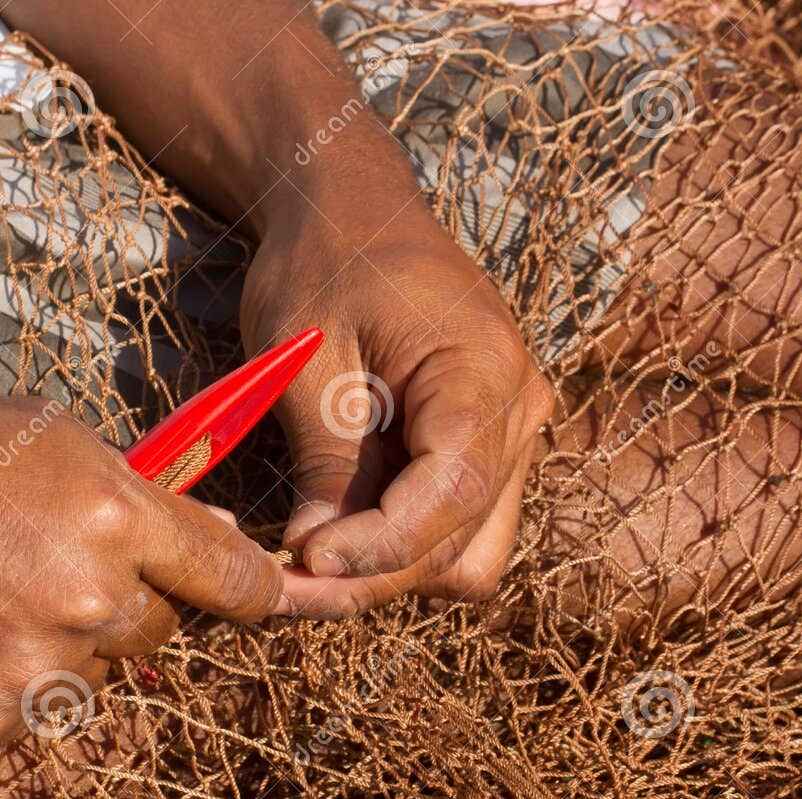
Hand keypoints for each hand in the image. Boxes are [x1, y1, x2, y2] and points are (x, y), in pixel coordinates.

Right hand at [0, 394, 284, 759]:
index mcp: (109, 518)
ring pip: (84, 682)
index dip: (253, 593)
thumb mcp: (37, 436)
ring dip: (49, 654)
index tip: (261, 599)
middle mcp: (83, 602)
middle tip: (44, 576)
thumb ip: (129, 493)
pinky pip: (17, 722)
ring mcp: (26, 675)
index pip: (230, 579)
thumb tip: (214, 540)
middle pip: (155, 633)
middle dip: (118, 609)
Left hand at [242, 212, 554, 617]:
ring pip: (467, 554)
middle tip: (283, 585)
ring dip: (390, 574)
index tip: (305, 560)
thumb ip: (325, 459)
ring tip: (307, 567)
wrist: (352, 209)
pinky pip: (458, 529)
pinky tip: (337, 536)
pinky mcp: (484, 448)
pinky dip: (401, 548)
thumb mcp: (306, 357)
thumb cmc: (324, 262)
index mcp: (481, 369)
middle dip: (373, 575)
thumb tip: (319, 555)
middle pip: (462, 541)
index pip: (453, 493)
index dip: (381, 546)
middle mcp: (517, 408)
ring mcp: (511, 432)